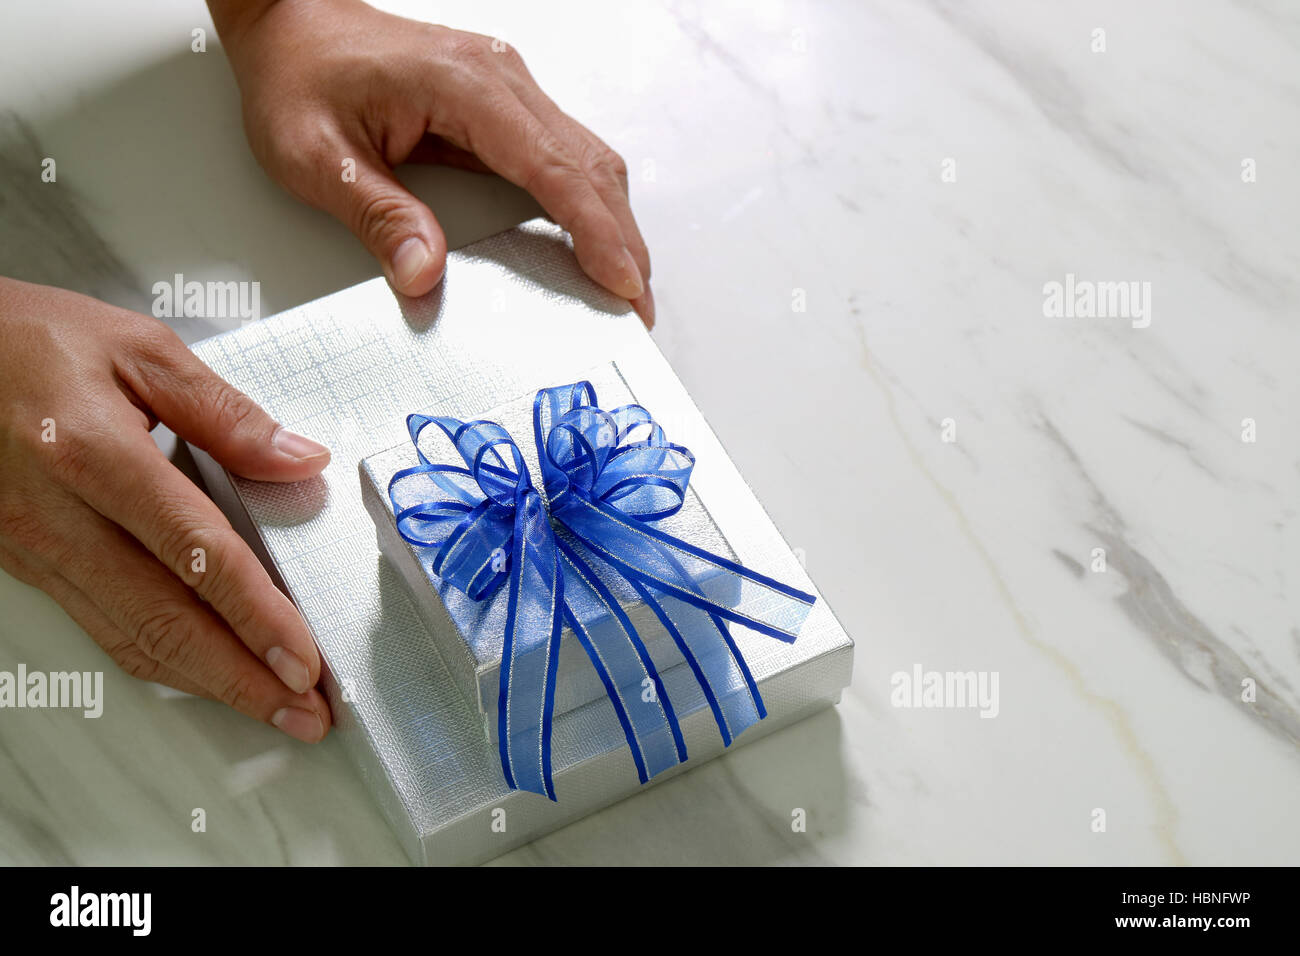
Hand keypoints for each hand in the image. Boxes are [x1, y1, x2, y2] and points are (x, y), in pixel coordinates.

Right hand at [0, 278, 331, 741]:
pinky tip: (203, 672)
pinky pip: (100, 624)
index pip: (195, 553)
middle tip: (303, 714)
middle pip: (162, 619)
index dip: (255, 615)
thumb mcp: (139, 350)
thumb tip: (301, 461)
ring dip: (206, 682)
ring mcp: (32, 546)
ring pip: (128, 637)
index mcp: (92, 451)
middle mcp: (56, 514)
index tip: (303, 659)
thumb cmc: (28, 341)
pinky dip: (158, 659)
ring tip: (269, 706)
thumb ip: (227, 414)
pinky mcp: (23, 561)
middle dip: (241, 680)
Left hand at [210, 0, 654, 324]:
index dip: (596, 231)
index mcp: (464, 86)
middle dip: (623, 240)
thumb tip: (425, 274)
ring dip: (614, 223)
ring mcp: (508, 88)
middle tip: (636, 306)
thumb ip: (378, 216)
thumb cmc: (299, 75)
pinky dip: (589, 203)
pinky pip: (565, 154)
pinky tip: (592, 242)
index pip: (553, 168)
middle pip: (591, 165)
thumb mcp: (316, 156)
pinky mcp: (504, 104)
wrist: (289, 19)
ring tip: (624, 284)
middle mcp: (500, 79)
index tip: (622, 282)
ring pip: (589, 159)